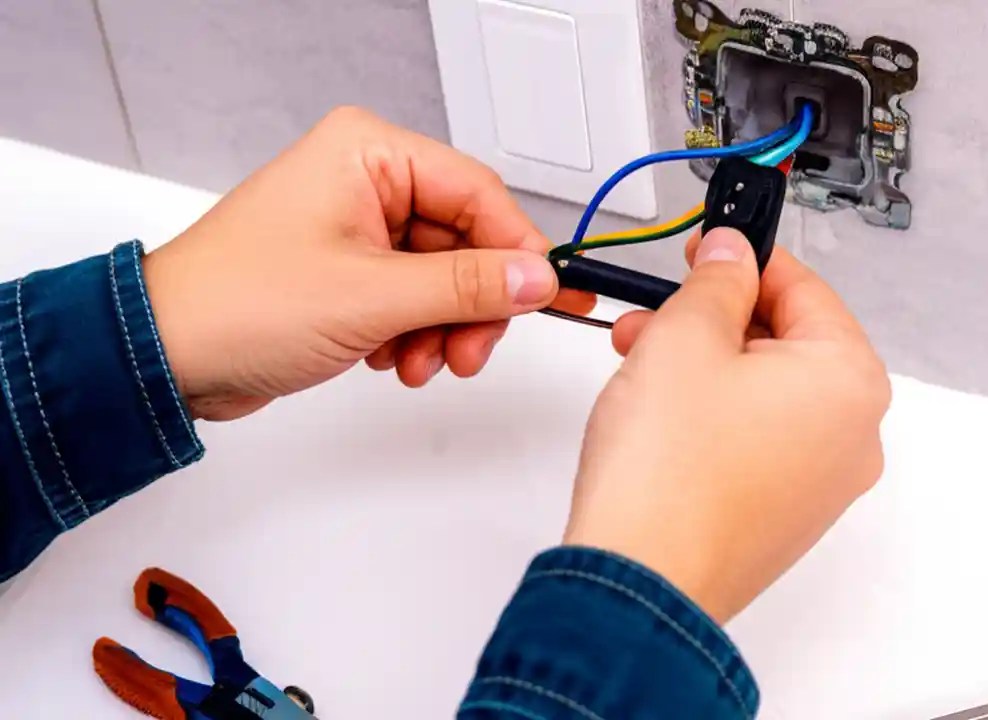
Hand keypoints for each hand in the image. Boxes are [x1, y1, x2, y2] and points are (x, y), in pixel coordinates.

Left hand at [143, 107, 587, 420]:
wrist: (166, 355)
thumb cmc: (236, 304)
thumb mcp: (373, 297)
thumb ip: (467, 286)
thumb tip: (537, 278)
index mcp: (368, 153)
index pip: (478, 193)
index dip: (519, 249)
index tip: (551, 296)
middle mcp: (365, 180)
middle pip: (466, 239)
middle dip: (473, 304)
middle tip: (471, 350)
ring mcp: (357, 226)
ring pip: (445, 275)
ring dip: (443, 327)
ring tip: (418, 363)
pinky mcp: (349, 268)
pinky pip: (414, 296)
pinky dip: (415, 333)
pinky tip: (391, 358)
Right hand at [563, 228, 890, 622]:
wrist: (640, 581)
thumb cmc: (669, 472)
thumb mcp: (685, 336)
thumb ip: (715, 280)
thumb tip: (730, 255)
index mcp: (849, 381)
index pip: (804, 288)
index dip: (746, 258)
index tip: (708, 247)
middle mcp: (853, 436)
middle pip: (785, 342)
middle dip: (713, 318)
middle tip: (656, 310)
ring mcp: (822, 483)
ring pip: (764, 392)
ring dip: (703, 364)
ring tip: (639, 360)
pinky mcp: (785, 516)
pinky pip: (756, 440)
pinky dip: (712, 414)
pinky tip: (659, 410)